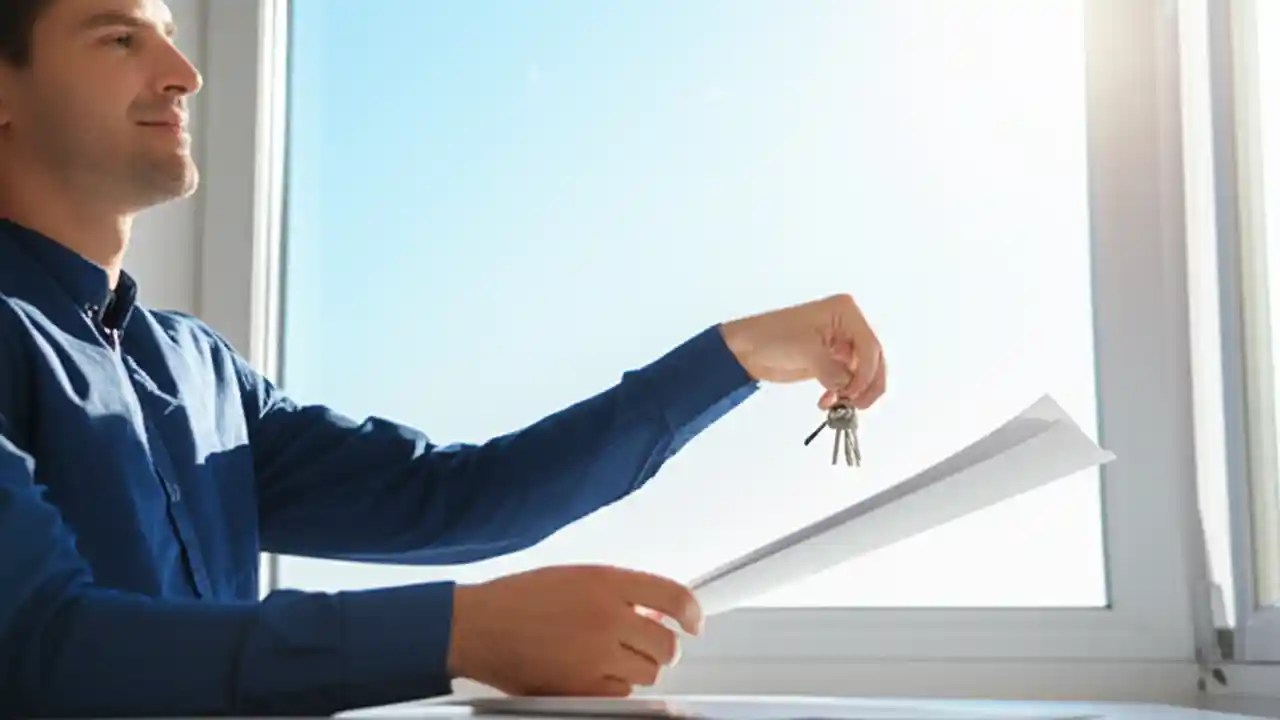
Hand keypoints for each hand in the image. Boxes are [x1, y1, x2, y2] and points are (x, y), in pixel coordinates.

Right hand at [446, 565, 702, 696]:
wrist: (478, 626)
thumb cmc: (520, 599)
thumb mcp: (575, 577)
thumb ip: (618, 592)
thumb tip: (656, 613)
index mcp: (606, 582)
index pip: (673, 597)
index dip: (692, 613)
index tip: (693, 623)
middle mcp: (607, 616)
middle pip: (667, 645)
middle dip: (660, 648)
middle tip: (645, 646)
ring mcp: (596, 654)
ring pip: (649, 673)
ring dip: (637, 669)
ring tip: (609, 659)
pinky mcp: (582, 687)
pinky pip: (622, 695)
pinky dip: (615, 689)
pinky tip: (593, 674)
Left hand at [718, 293, 884, 410]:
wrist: (746, 349)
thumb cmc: (772, 337)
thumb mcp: (806, 351)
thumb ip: (832, 370)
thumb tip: (848, 387)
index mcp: (844, 312)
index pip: (869, 346)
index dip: (867, 372)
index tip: (854, 392)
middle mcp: (847, 326)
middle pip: (872, 360)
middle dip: (865, 384)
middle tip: (855, 405)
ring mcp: (840, 345)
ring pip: (862, 373)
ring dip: (853, 392)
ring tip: (838, 405)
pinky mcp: (830, 361)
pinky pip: (847, 380)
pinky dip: (842, 394)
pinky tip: (826, 402)